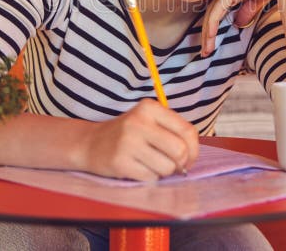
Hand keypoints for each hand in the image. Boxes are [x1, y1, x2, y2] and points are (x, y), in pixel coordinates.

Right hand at [78, 99, 198, 180]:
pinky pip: (150, 177)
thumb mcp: (149, 121)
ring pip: (166, 167)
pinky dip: (149, 176)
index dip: (194, 149)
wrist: (91, 143)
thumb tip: (191, 157)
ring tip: (150, 163)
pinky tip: (137, 167)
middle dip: (180, 163)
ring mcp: (128, 142)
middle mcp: (139, 122)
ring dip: (163, 171)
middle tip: (173, 165)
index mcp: (150, 108)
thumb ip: (172, 132)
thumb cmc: (128, 134)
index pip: (187, 130)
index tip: (189, 158)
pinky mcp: (120, 162)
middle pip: (180, 151)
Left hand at [200, 0, 277, 56]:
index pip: (218, 9)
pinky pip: (220, 7)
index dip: (212, 26)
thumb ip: (250, 6)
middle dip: (207, 33)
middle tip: (205, 52)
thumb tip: (239, 23)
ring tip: (206, 50)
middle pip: (212, 11)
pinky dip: (212, 23)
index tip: (210, 44)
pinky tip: (210, 36)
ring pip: (213, 12)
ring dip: (207, 32)